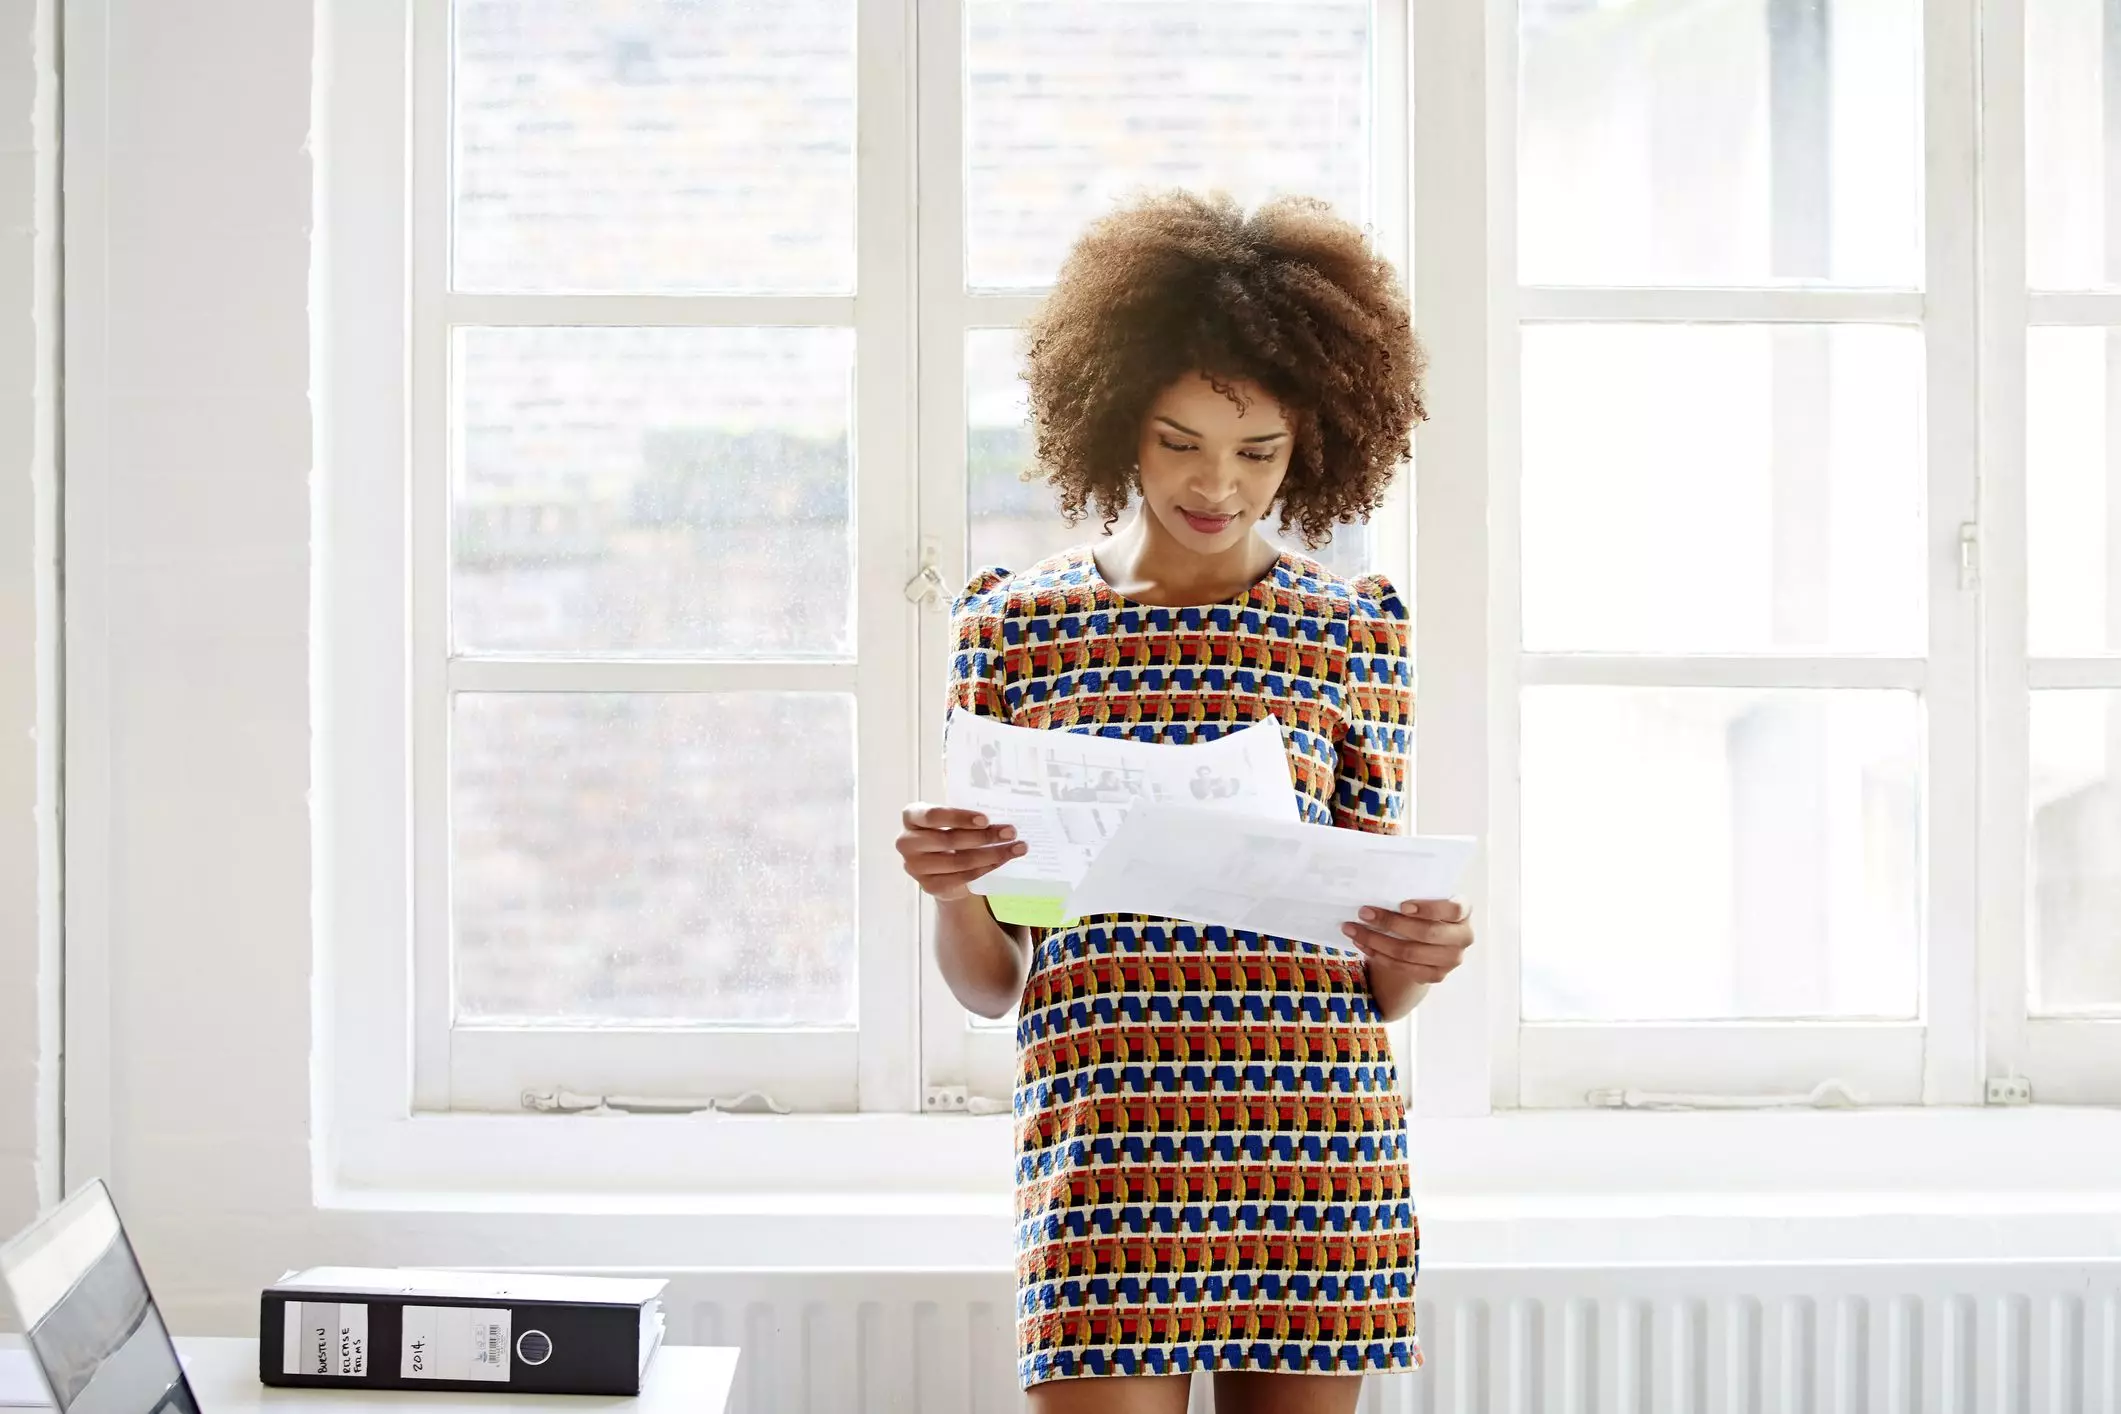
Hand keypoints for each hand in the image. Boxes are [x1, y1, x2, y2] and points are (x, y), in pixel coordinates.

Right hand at [896, 804, 1027, 902]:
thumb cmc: (948, 830)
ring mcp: (915, 867)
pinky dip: (987, 868)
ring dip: (992, 854)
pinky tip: (1003, 860)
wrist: (941, 864)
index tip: (986, 819)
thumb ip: (964, 811)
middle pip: (949, 840)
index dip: (959, 817)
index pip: (932, 815)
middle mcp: (907, 842)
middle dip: (984, 836)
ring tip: (1016, 847)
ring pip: (959, 861)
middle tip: (1011, 832)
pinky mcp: (929, 886)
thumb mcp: (951, 817)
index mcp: (911, 816)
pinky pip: (964, 877)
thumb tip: (1000, 802)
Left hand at [1340, 898, 1474, 983]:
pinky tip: (1364, 944)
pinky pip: (1403, 968)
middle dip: (1390, 923)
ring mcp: (1451, 959)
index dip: (1427, 909)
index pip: (1452, 909)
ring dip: (1377, 941)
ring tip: (1353, 929)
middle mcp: (1463, 936)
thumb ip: (1413, 890)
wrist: (1430, 936)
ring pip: (1410, 953)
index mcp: (1464, 910)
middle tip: (1363, 912)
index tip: (1402, 905)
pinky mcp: (1436, 975)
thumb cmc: (1425, 908)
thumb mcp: (1426, 896)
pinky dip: (1380, 956)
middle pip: (1426, 933)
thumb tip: (1376, 883)